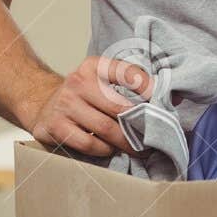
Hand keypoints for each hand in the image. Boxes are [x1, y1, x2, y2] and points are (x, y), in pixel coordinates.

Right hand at [20, 56, 152, 156]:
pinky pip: (89, 143)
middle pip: (119, 107)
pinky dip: (104, 150)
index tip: (162, 102)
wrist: (43, 104)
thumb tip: (173, 101)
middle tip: (153, 138)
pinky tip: (110, 150)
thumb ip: (133, 86)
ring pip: (105, 128)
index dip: (147, 87)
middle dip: (139, 126)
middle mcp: (78, 82)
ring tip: (137, 149)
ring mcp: (65, 104)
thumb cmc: (84, 96)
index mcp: (94, 66)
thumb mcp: (103, 81)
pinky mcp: (55, 126)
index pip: (125, 72)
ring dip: (126, 143)